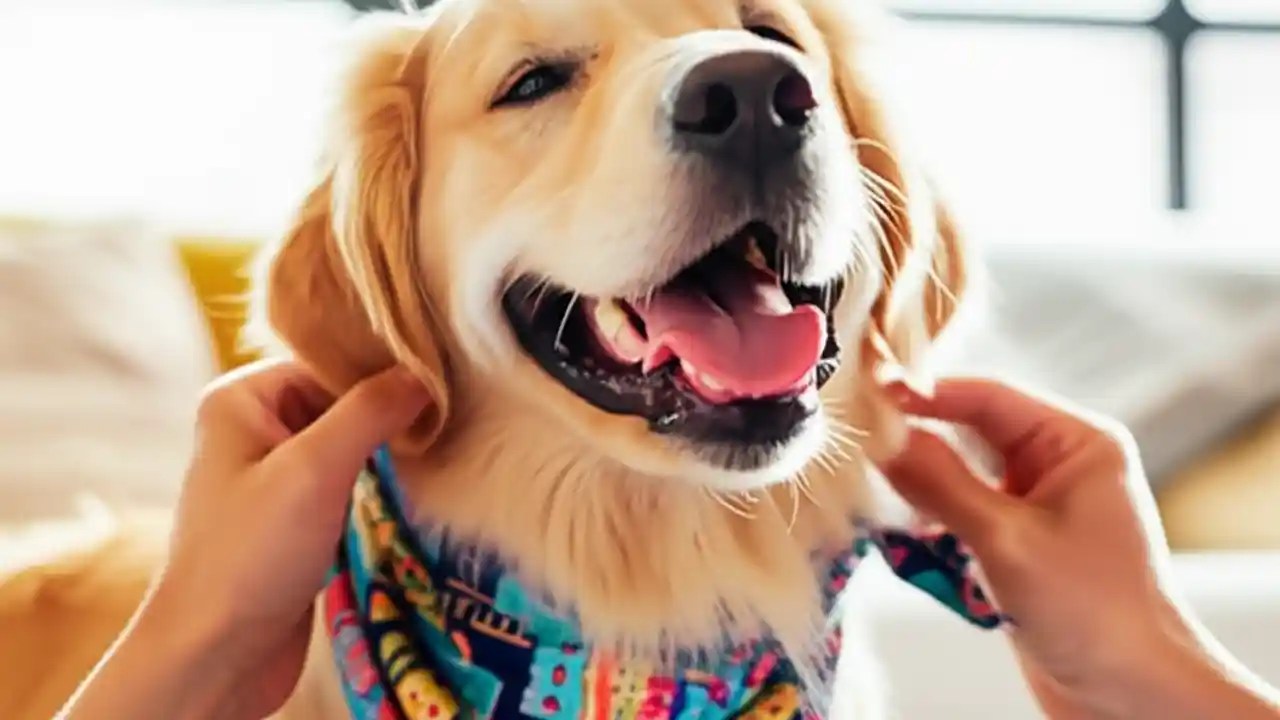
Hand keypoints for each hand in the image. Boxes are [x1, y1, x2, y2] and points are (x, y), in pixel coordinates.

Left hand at [61, 359, 429, 719]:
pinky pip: (346, 485)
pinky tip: (409, 496)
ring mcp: (272, 478)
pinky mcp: (292, 521)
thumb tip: (425, 374)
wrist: (214, 655)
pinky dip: (376, 489)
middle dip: (389, 418)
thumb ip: (370, 412)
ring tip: (433, 459)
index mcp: (241, 399)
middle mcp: (251, 430)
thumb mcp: (314, 470)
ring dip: (387, 456)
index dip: (382, 377)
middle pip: (342, 401)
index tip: (437, 392)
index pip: (330, 363)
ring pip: (349, 445)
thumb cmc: (250, 557)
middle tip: (442, 428)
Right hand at [879, 378, 1277, 718]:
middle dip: (919, 445)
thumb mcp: (1007, 541)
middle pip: (969, 432)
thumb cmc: (1097, 616)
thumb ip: (941, 484)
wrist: (1131, 696)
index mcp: (1078, 444)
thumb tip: (884, 439)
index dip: (926, 393)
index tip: (871, 397)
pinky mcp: (1018, 543)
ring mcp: (1038, 506)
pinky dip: (934, 525)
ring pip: (960, 476)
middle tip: (863, 446)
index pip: (988, 397)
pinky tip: (910, 538)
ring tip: (880, 496)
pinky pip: (963, 514)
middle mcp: (1060, 465)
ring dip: (923, 491)